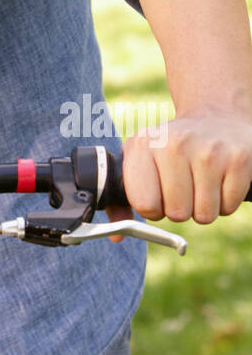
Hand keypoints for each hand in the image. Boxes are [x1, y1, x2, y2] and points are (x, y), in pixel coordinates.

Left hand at [105, 108, 251, 241]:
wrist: (216, 117)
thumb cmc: (172, 148)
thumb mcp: (141, 159)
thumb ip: (124, 199)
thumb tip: (116, 237)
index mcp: (144, 144)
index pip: (144, 204)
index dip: (153, 209)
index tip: (158, 195)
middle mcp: (175, 144)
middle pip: (177, 214)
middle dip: (180, 209)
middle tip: (184, 186)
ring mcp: (209, 151)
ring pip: (205, 215)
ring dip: (203, 207)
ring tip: (201, 182)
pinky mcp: (238, 159)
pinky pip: (228, 208)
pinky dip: (225, 202)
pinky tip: (219, 178)